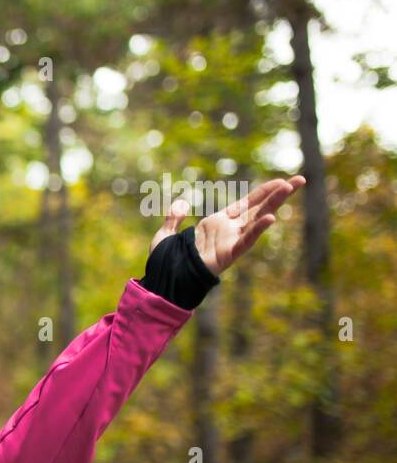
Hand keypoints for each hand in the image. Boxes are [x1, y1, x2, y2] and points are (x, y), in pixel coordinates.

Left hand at [149, 175, 305, 275]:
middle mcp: (227, 231)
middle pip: (258, 208)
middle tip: (300, 179)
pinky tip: (271, 218)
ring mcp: (229, 242)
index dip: (262, 192)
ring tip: (290, 187)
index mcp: (216, 223)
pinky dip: (257, 230)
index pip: (245, 204)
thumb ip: (173, 219)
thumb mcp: (166, 235)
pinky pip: (245, 242)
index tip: (279, 181)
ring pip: (256, 220)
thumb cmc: (165, 263)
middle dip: (278, 194)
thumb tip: (181, 203)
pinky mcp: (228, 254)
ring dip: (274, 204)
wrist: (163, 284)